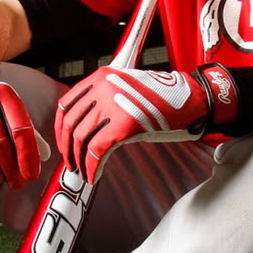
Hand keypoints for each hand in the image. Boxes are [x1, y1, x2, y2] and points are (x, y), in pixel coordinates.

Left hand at [54, 66, 209, 183]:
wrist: (191, 100)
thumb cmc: (162, 98)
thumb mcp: (126, 88)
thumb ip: (103, 101)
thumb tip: (82, 129)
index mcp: (101, 77)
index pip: (66, 106)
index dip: (60, 131)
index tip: (64, 145)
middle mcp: (103, 88)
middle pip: (72, 125)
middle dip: (68, 150)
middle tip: (72, 164)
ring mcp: (113, 105)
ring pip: (82, 140)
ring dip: (80, 162)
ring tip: (84, 173)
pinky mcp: (124, 124)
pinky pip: (98, 151)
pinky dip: (93, 167)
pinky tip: (95, 175)